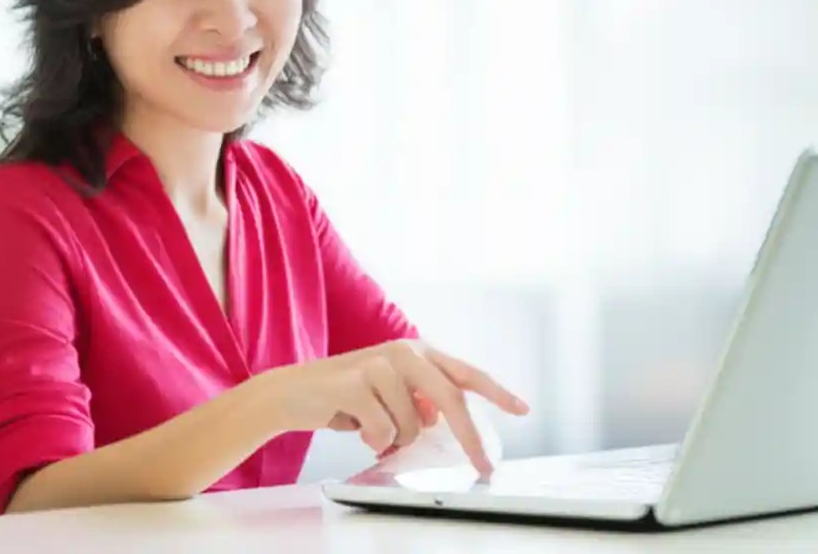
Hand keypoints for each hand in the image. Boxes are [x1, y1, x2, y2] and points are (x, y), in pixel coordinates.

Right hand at [254, 340, 529, 473]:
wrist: (294, 392)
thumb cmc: (348, 397)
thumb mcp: (391, 394)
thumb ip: (421, 401)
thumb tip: (441, 419)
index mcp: (418, 352)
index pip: (466, 373)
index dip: (497, 392)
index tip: (522, 409)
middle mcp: (404, 352)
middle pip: (450, 399)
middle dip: (468, 437)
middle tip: (481, 465)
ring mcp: (379, 364)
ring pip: (412, 424)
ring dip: (394, 437)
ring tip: (370, 425)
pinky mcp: (355, 383)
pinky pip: (383, 430)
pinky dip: (373, 439)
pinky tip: (356, 426)